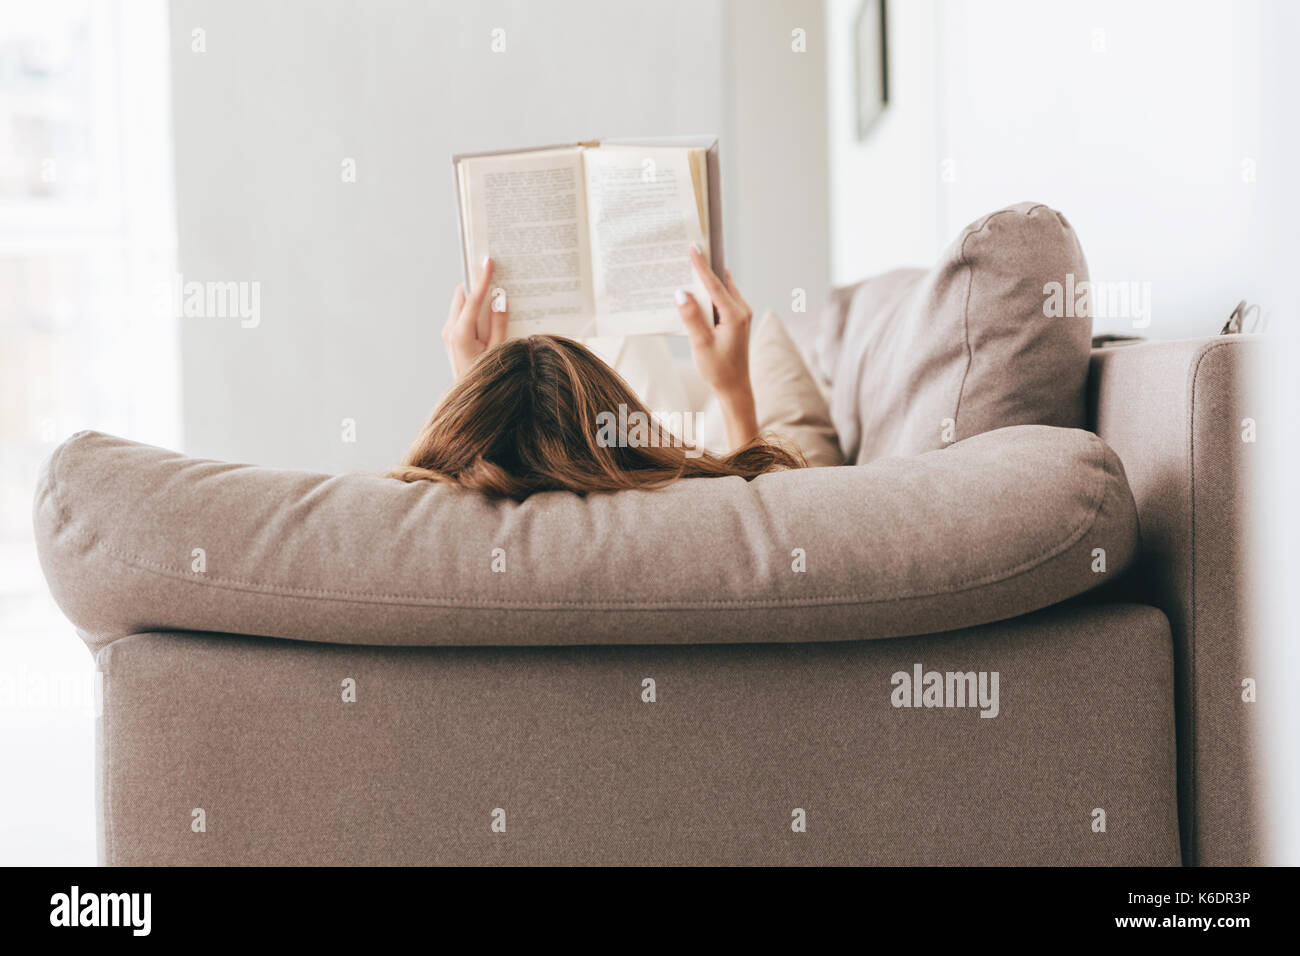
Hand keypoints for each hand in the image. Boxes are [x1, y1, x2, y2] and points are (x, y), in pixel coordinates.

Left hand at [443, 257, 507, 378]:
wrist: (471, 400)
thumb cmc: (487, 376)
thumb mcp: (499, 349)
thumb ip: (499, 323)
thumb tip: (499, 300)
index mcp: (461, 333)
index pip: (473, 299)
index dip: (483, 279)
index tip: (488, 263)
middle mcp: (450, 330)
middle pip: (462, 296)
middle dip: (478, 287)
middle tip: (496, 278)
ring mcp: (447, 333)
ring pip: (461, 304)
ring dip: (475, 300)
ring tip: (494, 299)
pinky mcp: (450, 337)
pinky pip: (460, 315)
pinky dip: (472, 310)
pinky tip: (488, 316)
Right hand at [675, 246, 758, 449]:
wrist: (735, 388)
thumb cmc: (718, 370)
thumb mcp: (701, 344)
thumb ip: (691, 317)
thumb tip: (681, 293)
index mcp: (735, 314)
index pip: (715, 284)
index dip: (701, 265)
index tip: (693, 247)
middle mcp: (741, 311)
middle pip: (721, 282)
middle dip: (704, 267)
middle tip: (689, 251)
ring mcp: (740, 315)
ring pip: (721, 290)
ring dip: (706, 281)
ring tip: (688, 268)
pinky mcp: (736, 321)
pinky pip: (721, 300)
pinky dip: (709, 294)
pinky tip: (694, 293)